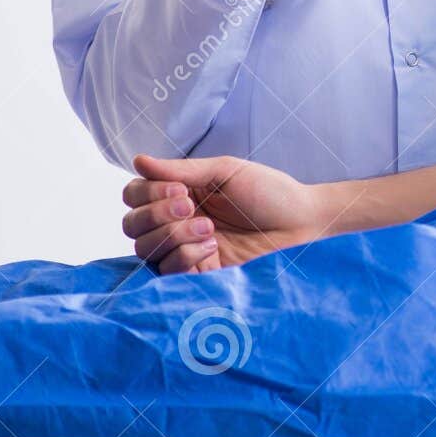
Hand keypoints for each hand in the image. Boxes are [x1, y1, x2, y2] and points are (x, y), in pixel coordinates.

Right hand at [122, 153, 327, 274]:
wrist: (302, 224)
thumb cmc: (270, 193)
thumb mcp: (225, 171)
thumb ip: (181, 170)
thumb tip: (138, 161)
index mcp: (182, 194)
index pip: (135, 195)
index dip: (145, 194)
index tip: (178, 190)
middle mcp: (178, 223)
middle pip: (132, 225)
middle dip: (155, 214)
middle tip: (189, 207)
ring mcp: (186, 250)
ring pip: (145, 248)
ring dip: (173, 234)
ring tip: (208, 228)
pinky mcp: (198, 275)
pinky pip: (168, 269)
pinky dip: (185, 255)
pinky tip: (213, 246)